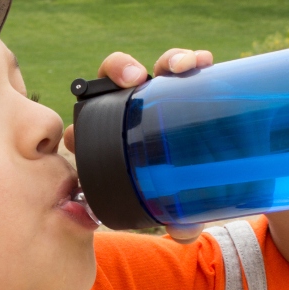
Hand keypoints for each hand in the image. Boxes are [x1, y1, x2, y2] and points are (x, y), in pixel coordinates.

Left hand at [63, 48, 213, 243]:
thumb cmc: (177, 189)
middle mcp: (133, 110)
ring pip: (154, 67)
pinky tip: (202, 61)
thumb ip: (176, 218)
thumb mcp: (174, 206)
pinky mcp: (185, 87)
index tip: (83, 133)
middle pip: (114, 81)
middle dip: (117, 72)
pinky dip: (189, 59)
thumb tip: (183, 231)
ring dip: (162, 60)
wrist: (209, 171)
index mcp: (113, 138)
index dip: (79, 126)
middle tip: (134, 80)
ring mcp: (157, 95)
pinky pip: (183, 65)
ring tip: (180, 68)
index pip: (85, 125)